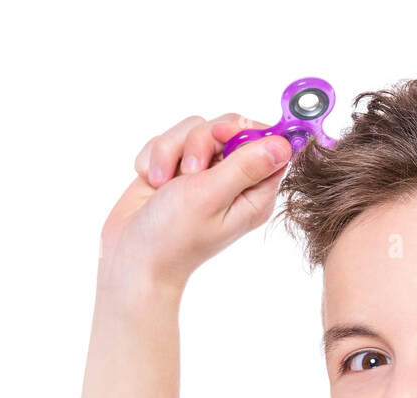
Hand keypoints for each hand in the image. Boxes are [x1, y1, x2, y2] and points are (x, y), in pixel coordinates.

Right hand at [98, 113, 292, 291]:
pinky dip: (156, 157)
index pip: (268, 144)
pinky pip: (169, 139)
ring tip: (163, 184)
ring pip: (194, 129)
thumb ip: (246, 166)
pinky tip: (153, 183)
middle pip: (229, 126)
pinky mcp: (178, 167)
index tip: (221, 135)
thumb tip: (284, 144)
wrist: (132, 253)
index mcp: (254, 194)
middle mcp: (234, 181)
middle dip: (200, 141)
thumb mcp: (212, 196)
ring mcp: (205, 173)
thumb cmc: (175, 234)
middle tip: (190, 172)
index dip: (246, 131)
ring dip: (170, 152)